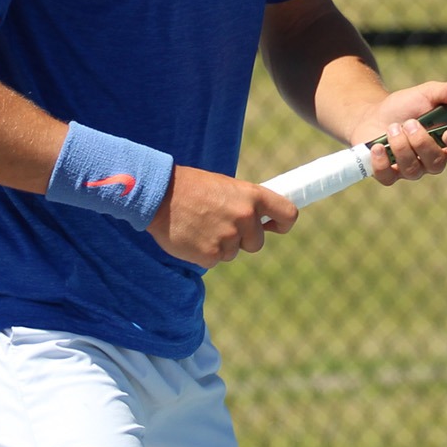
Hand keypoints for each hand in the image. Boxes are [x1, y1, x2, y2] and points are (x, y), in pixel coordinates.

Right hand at [148, 165, 295, 267]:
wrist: (159, 195)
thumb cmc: (192, 187)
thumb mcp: (226, 186)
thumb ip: (245, 203)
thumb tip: (261, 221)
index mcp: (252, 196)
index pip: (288, 214)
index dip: (283, 224)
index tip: (274, 226)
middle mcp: (245, 217)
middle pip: (256, 243)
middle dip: (242, 238)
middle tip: (219, 224)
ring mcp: (228, 237)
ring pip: (233, 252)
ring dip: (220, 245)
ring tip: (201, 226)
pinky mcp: (211, 255)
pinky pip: (215, 260)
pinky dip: (204, 252)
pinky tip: (192, 236)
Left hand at [353, 79, 446, 186]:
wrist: (372, 114)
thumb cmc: (406, 106)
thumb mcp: (427, 93)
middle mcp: (432, 160)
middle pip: (438, 164)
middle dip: (422, 142)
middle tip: (410, 122)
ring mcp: (411, 170)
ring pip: (413, 170)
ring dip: (401, 146)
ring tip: (392, 127)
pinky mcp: (388, 174)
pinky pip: (388, 177)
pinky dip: (382, 162)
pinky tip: (378, 146)